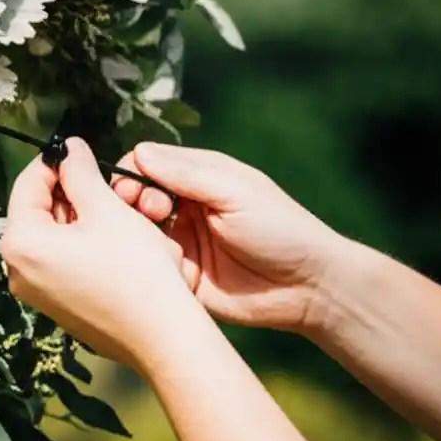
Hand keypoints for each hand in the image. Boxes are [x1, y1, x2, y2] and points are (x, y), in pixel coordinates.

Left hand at [2, 138, 204, 368]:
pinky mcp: (57, 308)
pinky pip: (61, 263)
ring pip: (51, 237)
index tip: (77, 151)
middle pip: (37, 212)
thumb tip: (68, 148)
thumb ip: (80, 173)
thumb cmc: (136, 269)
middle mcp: (17, 271)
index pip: (27, 184)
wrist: (164, 336)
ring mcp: (35, 294)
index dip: (54, 162)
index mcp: (20, 242)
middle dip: (69, 193)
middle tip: (103, 184)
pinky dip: (81, 246)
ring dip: (79, 219)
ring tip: (115, 213)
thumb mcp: (107, 209)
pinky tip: (114, 243)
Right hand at [113, 143, 350, 335]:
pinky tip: (159, 266)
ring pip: (136, 230)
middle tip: (149, 212)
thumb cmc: (280, 229)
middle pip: (135, 196)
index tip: (131, 190)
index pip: (147, 164)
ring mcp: (180, 241)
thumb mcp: (234, 193)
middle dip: (130, 201)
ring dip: (136, 232)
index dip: (132, 174)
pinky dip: (146, 263)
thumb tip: (138, 152)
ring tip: (155, 239)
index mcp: (197, 178)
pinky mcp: (180, 275)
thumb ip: (186, 174)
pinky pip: (149, 266)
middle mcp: (184, 206)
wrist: (309, 288)